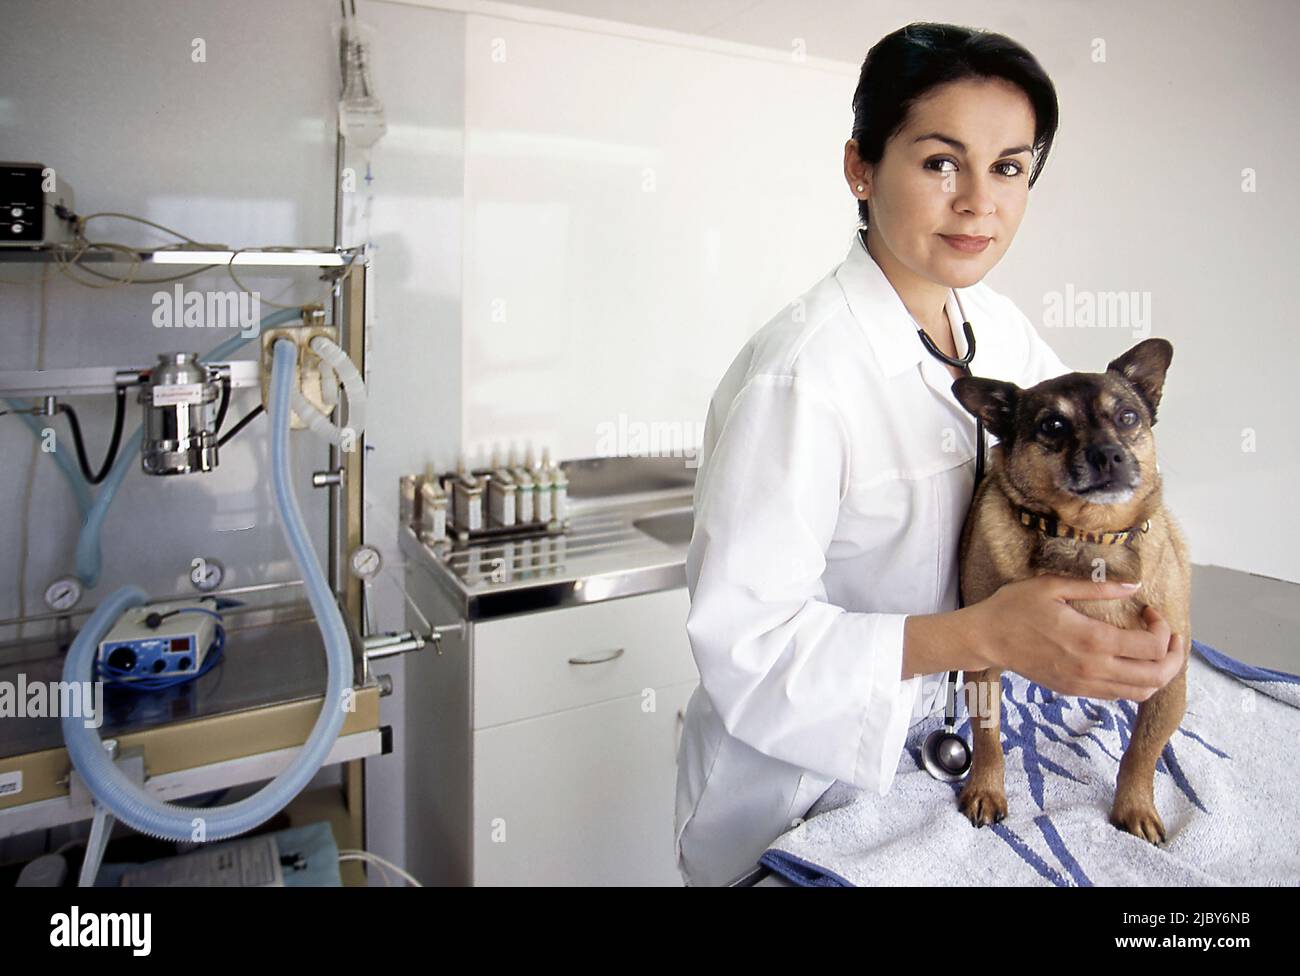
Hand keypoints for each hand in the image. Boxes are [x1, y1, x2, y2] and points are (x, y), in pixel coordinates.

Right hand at [969, 574, 1185, 700]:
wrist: (985, 639)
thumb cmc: (1014, 608)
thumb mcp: (1053, 586)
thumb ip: (1097, 587)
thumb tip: (1134, 586)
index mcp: (1091, 640)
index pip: (1151, 646)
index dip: (1162, 628)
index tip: (1149, 610)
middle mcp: (1093, 668)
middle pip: (1156, 677)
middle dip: (1174, 657)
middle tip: (1171, 636)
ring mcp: (1084, 684)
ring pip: (1142, 692)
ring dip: (1159, 673)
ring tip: (1158, 651)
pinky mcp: (1075, 691)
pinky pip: (1119, 695)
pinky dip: (1137, 682)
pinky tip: (1132, 662)